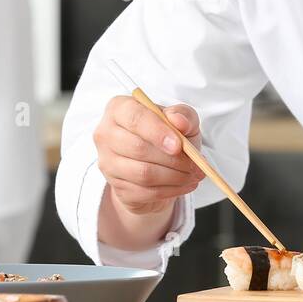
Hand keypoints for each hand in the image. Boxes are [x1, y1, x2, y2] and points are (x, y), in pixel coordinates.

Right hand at [94, 96, 202, 216]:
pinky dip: (171, 190)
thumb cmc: (166, 134)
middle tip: (196, 164)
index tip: (178, 145)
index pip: (134, 118)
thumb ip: (183, 114)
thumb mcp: (181, 120)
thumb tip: (179, 121)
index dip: (157, 132)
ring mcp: (108, 163)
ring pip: (143, 173)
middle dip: (173, 159)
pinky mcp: (117, 187)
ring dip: (175, 176)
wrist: (155, 164)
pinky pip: (146, 192)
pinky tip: (185, 184)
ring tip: (194, 174)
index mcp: (119, 109)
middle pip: (138, 148)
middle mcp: (106, 134)